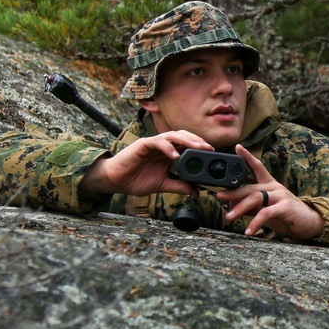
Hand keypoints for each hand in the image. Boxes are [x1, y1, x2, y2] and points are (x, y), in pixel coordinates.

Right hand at [80, 131, 212, 195]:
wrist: (115, 181)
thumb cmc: (136, 180)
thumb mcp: (163, 185)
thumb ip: (179, 186)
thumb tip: (196, 193)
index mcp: (168, 153)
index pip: (187, 145)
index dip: (200, 147)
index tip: (213, 154)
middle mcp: (162, 146)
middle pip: (183, 136)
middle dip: (197, 141)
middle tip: (210, 149)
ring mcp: (152, 144)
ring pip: (172, 135)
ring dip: (187, 140)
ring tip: (198, 147)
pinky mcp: (142, 145)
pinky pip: (157, 142)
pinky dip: (167, 148)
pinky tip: (175, 156)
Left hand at [217, 144, 325, 240]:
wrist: (310, 223)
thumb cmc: (288, 215)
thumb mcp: (267, 209)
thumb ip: (252, 206)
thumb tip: (234, 205)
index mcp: (271, 185)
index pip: (258, 167)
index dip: (247, 157)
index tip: (237, 147)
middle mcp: (275, 187)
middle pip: (250, 186)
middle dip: (233, 192)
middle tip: (219, 196)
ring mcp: (280, 196)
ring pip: (255, 198)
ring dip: (240, 208)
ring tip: (229, 217)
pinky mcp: (285, 207)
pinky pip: (265, 213)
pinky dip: (255, 223)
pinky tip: (248, 231)